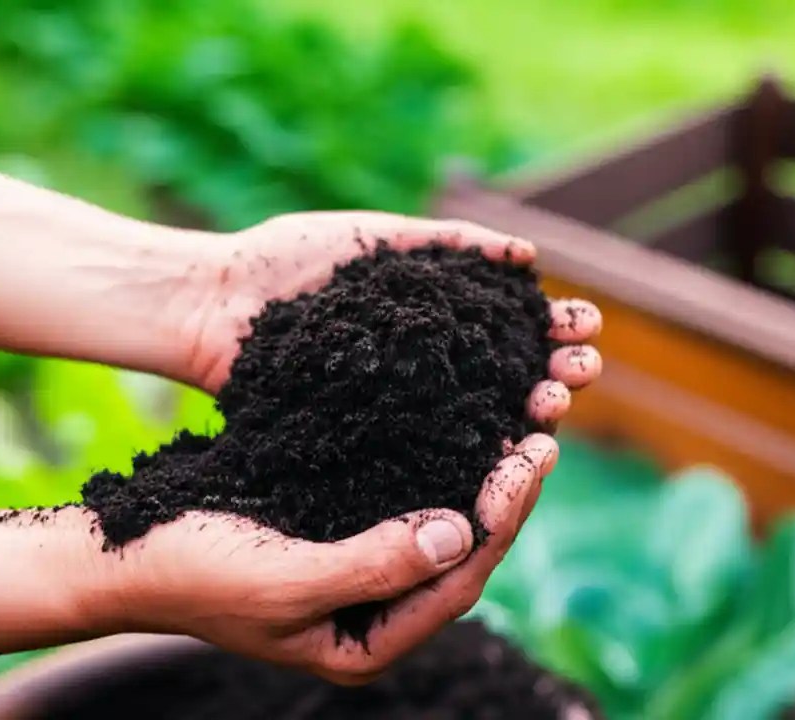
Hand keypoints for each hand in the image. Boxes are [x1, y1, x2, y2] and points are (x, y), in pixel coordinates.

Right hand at [107, 433, 558, 684]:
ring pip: (447, 525)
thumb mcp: (283, 579)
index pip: (460, 581)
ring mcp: (365, 572)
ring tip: (522, 421)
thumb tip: (460, 534)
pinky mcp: (347, 532)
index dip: (501, 521)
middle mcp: (377, 612)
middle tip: (543, 431)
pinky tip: (465, 422)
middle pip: (466, 554)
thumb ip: (372, 564)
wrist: (121, 552)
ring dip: (486, 477)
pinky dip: (445, 464)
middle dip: (508, 497)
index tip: (528, 459)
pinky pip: (413, 499)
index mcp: (368, 641)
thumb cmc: (193, 571)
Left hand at [180, 211, 604, 427]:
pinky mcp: (371, 445)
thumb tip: (525, 258)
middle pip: (510, 376)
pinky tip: (512, 442)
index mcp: (435, 324)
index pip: (511, 331)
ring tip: (557, 399)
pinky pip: (431, 451)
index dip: (553, 330)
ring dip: (531, 411)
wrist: (212, 304)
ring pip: (482, 417)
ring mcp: (402, 410)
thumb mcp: (378, 242)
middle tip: (583, 369)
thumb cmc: (287, 266)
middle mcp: (427, 371)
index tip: (582, 325)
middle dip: (557, 371)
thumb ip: (448, 247)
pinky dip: (474, 448)